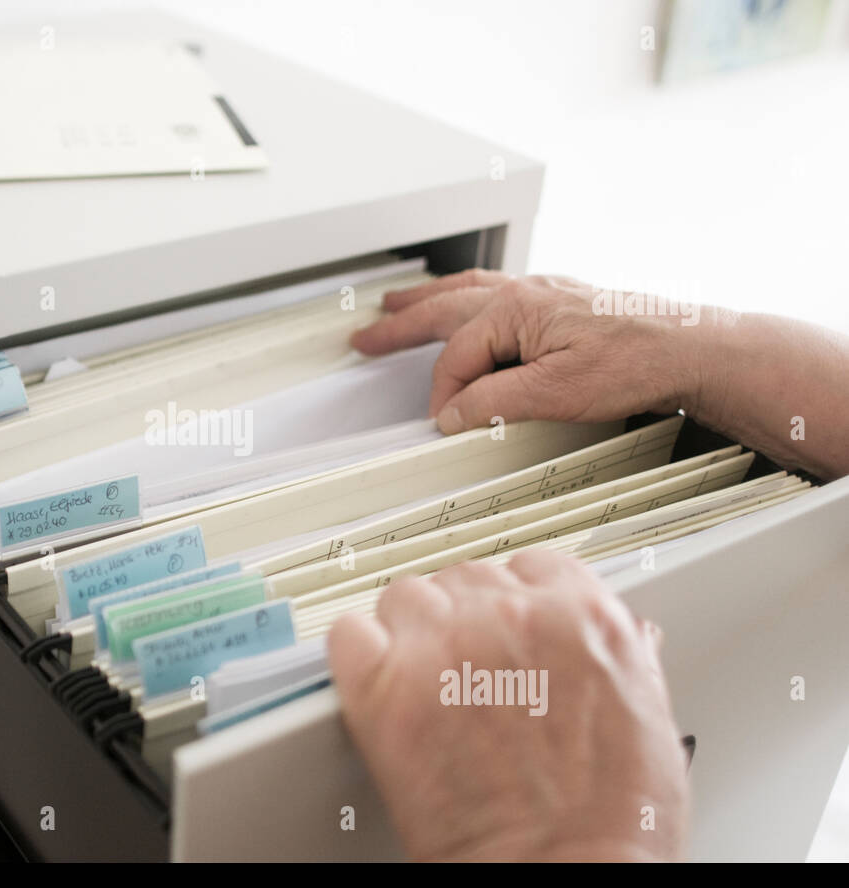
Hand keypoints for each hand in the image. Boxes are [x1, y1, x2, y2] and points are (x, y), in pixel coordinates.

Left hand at [328, 550, 688, 861]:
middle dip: (462, 619)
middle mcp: (510, 615)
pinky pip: (348, 634)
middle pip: (463, 579)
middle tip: (465, 670)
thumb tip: (621, 637)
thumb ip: (622, 658)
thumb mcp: (650, 720)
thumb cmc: (613, 824)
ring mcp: (443, 646)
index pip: (530, 566)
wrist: (562, 875)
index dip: (514, 600)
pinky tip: (375, 684)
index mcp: (583, 614)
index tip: (505, 628)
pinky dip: (357, 655)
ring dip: (409, 633)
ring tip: (421, 681)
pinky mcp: (383, 686)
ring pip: (405, 598)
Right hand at [353, 269, 848, 479]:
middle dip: (401, 323)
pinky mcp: (561, 302)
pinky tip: (468, 304)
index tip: (442, 424)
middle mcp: (525, 293)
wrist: (693, 348)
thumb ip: (495, 402)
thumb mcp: (557, 393)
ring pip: (469, 293)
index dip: (444, 394)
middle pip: (446, 307)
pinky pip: (495, 293)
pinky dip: (466, 298)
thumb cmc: (636, 364)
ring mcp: (543, 293)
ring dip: (428, 301)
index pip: (457, 356)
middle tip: (366, 336)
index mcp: (517, 309)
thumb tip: (452, 412)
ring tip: (398, 306)